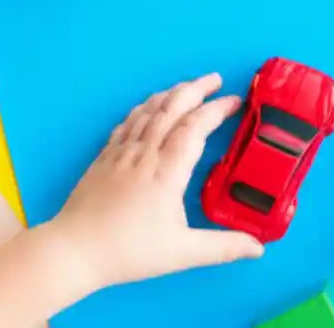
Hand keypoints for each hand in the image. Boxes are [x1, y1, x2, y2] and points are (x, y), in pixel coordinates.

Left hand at [44, 74, 264, 294]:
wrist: (75, 249)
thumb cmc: (129, 251)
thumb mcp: (182, 254)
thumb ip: (223, 248)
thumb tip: (258, 248)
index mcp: (168, 172)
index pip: (196, 127)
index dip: (217, 110)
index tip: (235, 102)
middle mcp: (145, 153)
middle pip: (172, 108)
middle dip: (196, 88)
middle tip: (216, 79)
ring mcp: (122, 152)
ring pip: (149, 110)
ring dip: (171, 93)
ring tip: (188, 87)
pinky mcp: (104, 157)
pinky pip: (128, 122)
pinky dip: (144, 108)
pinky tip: (149, 107)